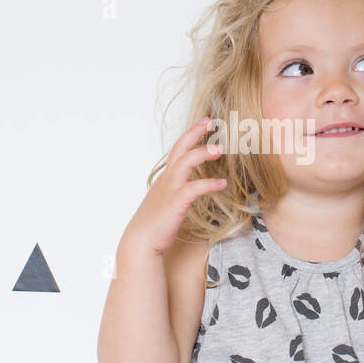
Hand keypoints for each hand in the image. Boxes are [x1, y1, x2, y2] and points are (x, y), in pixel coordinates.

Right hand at [123, 116, 227, 254]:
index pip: (179, 149)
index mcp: (167, 177)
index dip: (191, 134)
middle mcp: (167, 179)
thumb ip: (179, 190)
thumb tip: (191, 187)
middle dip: (194, 132)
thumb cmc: (156, 223)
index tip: (204, 123)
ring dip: (202, 153)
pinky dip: (209, 183)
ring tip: (220, 148)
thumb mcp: (168, 200)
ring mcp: (170, 189)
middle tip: (210, 121)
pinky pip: (193, 189)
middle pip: (180, 148)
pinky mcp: (175, 203)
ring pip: (185, 163)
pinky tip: (222, 184)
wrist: (141, 241)